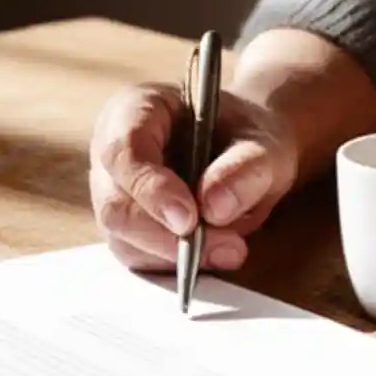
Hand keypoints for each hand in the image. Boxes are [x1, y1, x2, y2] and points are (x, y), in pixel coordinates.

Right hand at [89, 83, 297, 270]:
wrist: (246, 154)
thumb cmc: (247, 138)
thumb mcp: (263, 144)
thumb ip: (244, 169)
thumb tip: (213, 208)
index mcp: (135, 110)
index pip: (123, 150)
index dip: (151, 188)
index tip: (189, 219)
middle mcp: (112, 154)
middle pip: (115, 205)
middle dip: (166, 236)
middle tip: (226, 246)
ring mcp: (113, 194)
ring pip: (123, 239)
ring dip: (175, 255)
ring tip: (231, 249)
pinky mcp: (126, 229)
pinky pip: (138, 257)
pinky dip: (176, 265)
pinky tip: (214, 254)